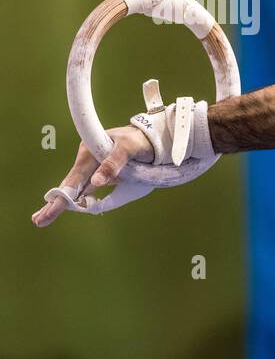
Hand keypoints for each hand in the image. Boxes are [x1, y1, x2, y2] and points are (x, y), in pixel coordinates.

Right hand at [31, 125, 154, 226]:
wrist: (151, 136)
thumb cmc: (139, 140)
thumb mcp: (128, 148)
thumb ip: (113, 164)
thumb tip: (96, 183)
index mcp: (89, 153)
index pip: (73, 180)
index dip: (62, 197)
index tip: (51, 209)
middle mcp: (87, 160)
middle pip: (69, 186)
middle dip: (54, 204)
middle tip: (38, 221)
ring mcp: (92, 167)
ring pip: (75, 189)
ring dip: (61, 204)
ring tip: (42, 219)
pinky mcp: (100, 172)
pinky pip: (86, 188)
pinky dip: (75, 199)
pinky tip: (66, 207)